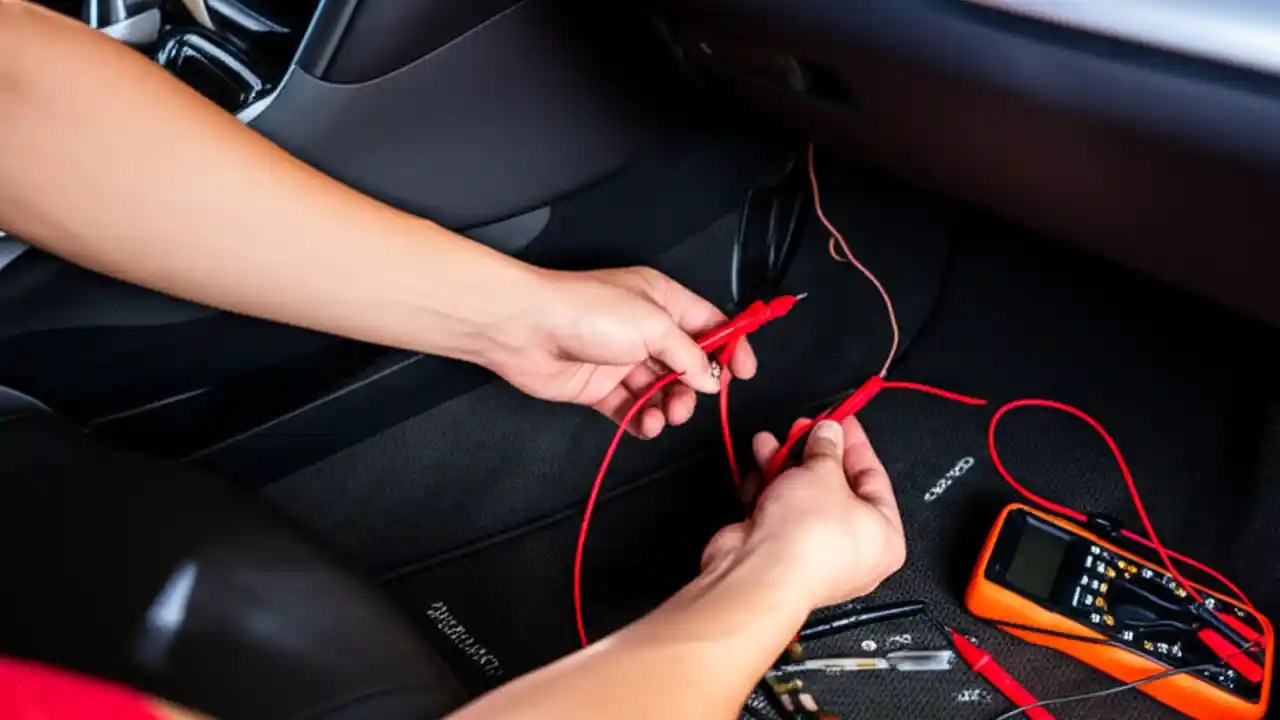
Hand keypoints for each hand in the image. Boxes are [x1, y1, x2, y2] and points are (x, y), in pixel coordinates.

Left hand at [485, 267, 756, 437]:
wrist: (526, 329)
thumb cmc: (589, 312)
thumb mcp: (654, 325)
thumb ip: (688, 354)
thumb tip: (710, 378)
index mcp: (662, 300)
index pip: (709, 323)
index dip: (731, 347)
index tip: (745, 373)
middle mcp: (645, 328)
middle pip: (686, 362)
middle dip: (694, 386)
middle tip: (689, 402)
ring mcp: (621, 359)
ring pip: (660, 389)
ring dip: (669, 406)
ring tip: (665, 415)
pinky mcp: (600, 387)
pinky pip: (631, 408)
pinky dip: (642, 420)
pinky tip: (645, 425)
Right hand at [701, 417, 905, 608]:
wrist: (759, 573)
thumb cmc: (807, 539)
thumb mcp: (824, 473)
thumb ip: (827, 448)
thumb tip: (829, 433)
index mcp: (884, 537)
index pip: (874, 479)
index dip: (855, 444)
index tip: (842, 420)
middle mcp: (853, 550)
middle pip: (836, 488)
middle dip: (816, 454)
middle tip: (808, 428)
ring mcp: (814, 552)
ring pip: (803, 497)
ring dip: (787, 465)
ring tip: (776, 440)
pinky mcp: (781, 551)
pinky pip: (780, 511)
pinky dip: (770, 486)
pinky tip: (760, 461)